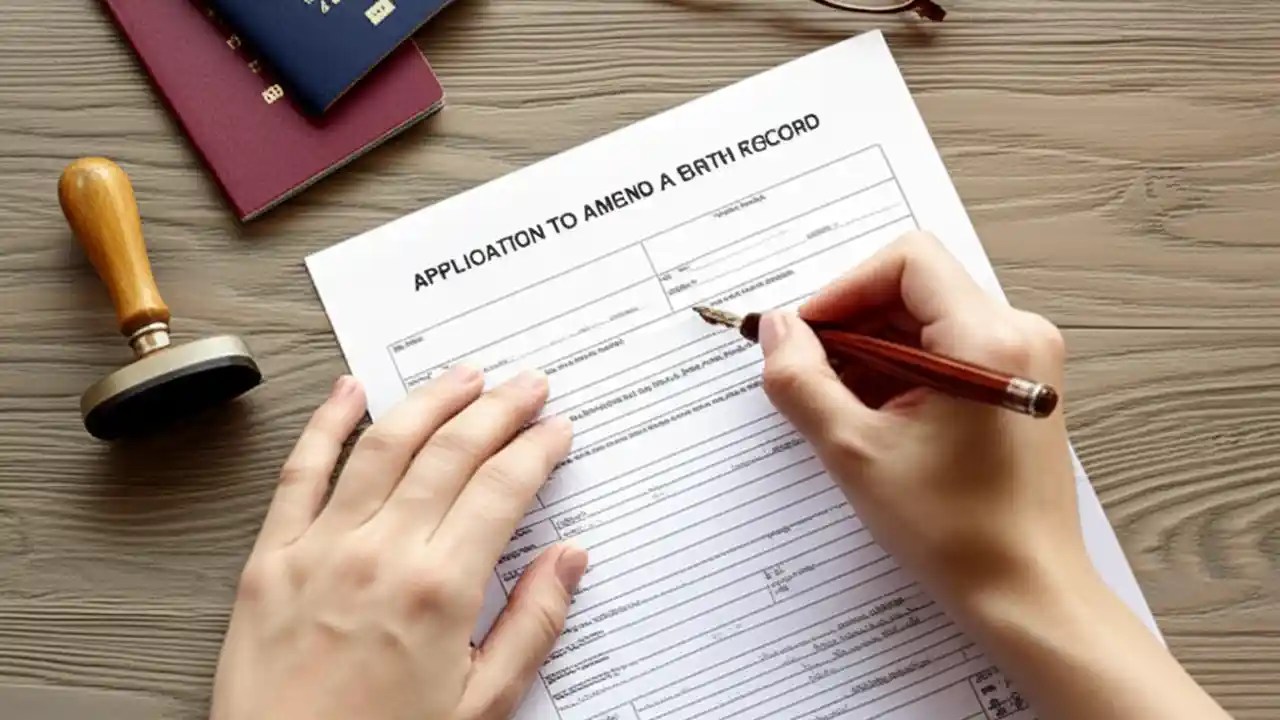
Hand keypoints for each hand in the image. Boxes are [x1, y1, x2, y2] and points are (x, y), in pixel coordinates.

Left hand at [210, 368, 587, 719]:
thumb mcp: (481, 706)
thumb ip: (532, 626)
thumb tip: (570, 560)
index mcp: (441, 590)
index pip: (502, 488)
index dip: (537, 449)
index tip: (556, 430)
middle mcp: (382, 553)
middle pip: (452, 451)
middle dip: (498, 408)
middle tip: (526, 385)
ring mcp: (321, 548)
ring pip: (385, 444)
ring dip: (430, 399)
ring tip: (463, 375)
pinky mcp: (270, 558)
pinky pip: (301, 471)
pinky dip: (326, 422)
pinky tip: (349, 390)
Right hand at [759, 230, 1231, 719]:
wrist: (1026, 592)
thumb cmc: (956, 531)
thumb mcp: (854, 451)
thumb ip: (802, 381)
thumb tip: (777, 330)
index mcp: (987, 339)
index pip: (906, 260)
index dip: (845, 288)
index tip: (807, 335)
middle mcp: (1017, 335)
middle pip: (915, 287)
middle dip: (853, 324)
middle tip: (810, 374)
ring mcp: (1023, 360)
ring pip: (927, 320)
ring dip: (873, 351)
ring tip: (842, 408)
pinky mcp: (1016, 385)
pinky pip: (947, 350)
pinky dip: (902, 372)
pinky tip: (876, 420)